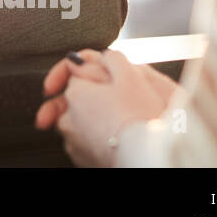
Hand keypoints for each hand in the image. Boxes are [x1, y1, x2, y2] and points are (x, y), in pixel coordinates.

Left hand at [36, 49, 173, 166]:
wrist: (148, 156)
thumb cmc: (140, 117)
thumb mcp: (131, 76)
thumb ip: (112, 59)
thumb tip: (102, 55)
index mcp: (75, 95)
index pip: (75, 77)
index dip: (93, 76)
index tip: (105, 81)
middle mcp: (68, 120)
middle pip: (75, 101)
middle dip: (90, 99)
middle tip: (115, 103)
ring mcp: (74, 143)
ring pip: (79, 124)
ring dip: (92, 120)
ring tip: (119, 122)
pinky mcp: (83, 160)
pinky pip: (86, 144)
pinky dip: (96, 139)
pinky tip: (116, 139)